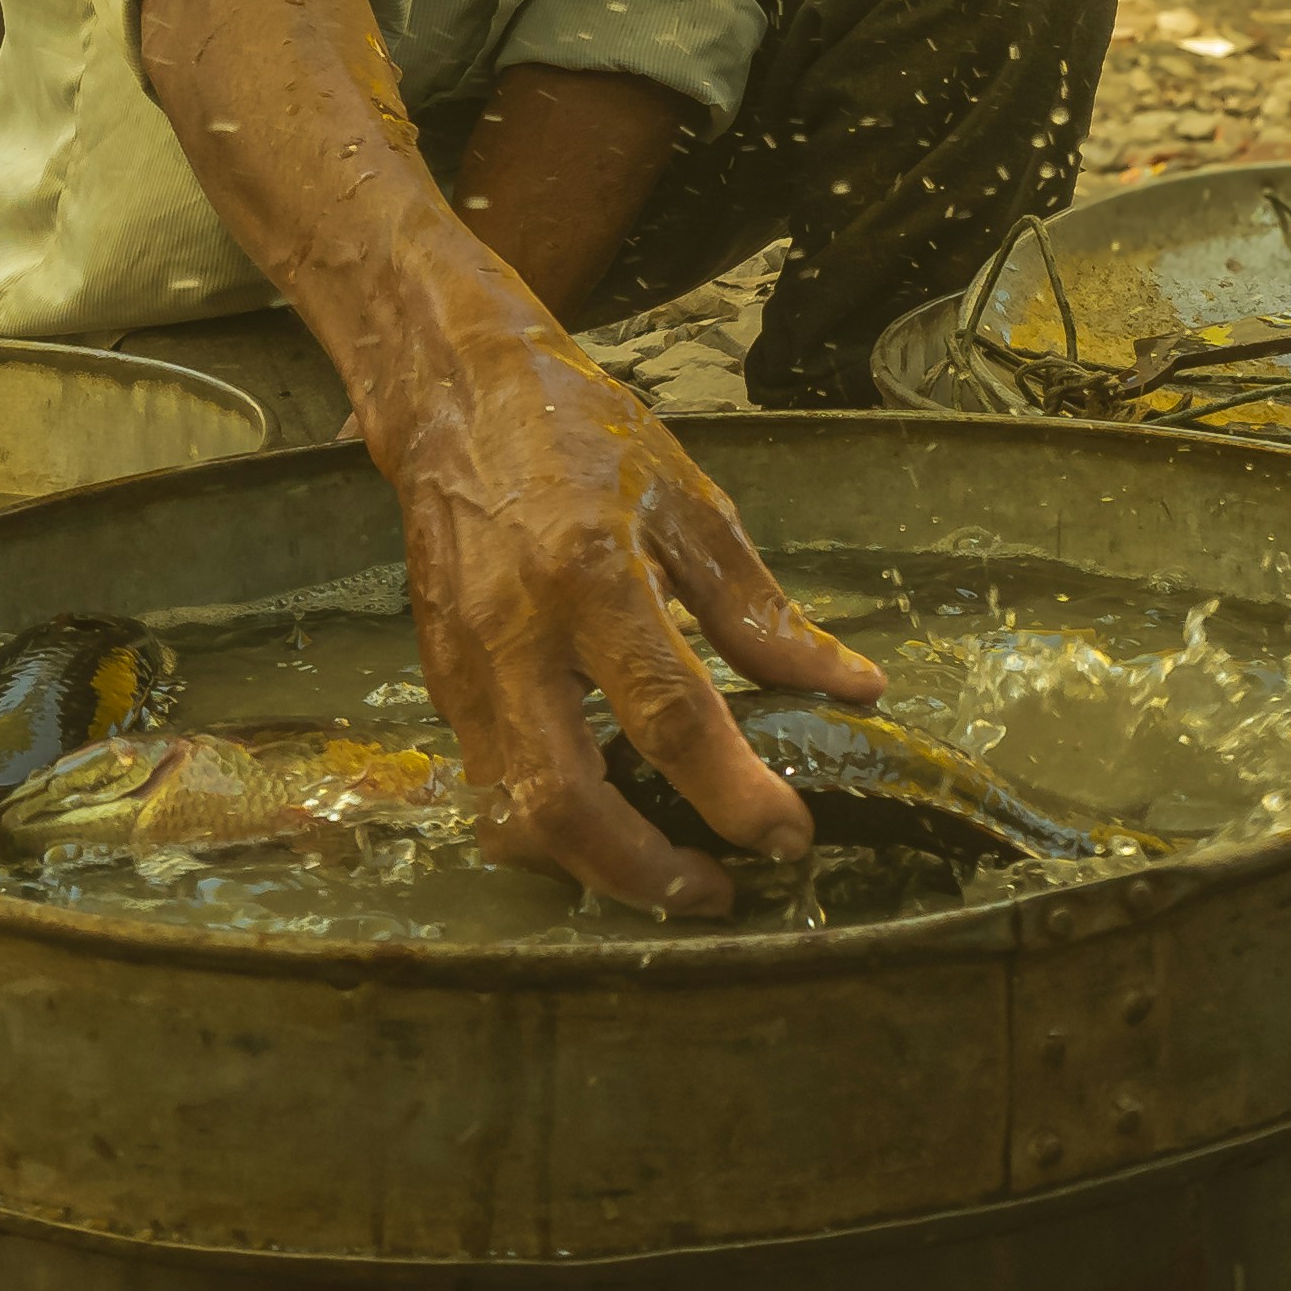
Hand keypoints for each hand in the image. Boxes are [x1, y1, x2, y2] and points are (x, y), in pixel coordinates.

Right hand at [366, 332, 885, 915]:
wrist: (456, 397)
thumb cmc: (584, 439)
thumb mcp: (693, 507)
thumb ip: (763, 614)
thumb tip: (850, 688)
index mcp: (592, 576)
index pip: (669, 716)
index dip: (734, 791)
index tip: (789, 834)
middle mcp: (516, 634)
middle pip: (565, 801)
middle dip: (644, 872)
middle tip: (716, 893)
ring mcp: (464, 665)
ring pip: (514, 812)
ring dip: (593, 866)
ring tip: (670, 874)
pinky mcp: (439, 681)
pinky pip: (491, 782)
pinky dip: (551, 824)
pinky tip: (610, 822)